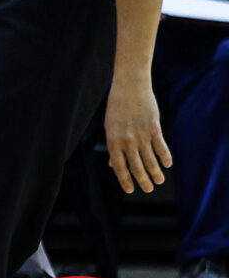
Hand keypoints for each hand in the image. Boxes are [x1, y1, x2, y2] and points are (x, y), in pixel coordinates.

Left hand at [104, 78, 172, 194]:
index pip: (119, 166)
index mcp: (113, 140)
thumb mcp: (110, 126)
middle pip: (136, 166)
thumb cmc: (117, 107)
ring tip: (159, 181)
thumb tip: (113, 165)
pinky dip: (165, 158)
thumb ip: (114, 146)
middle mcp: (127, 140)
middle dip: (143, 180)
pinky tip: (167, 165)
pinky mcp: (154, 128)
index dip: (125, 180)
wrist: (130, 87)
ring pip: (150, 160)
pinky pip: (161, 147)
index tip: (130, 190)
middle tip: (148, 189)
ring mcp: (141, 135)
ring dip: (156, 172)